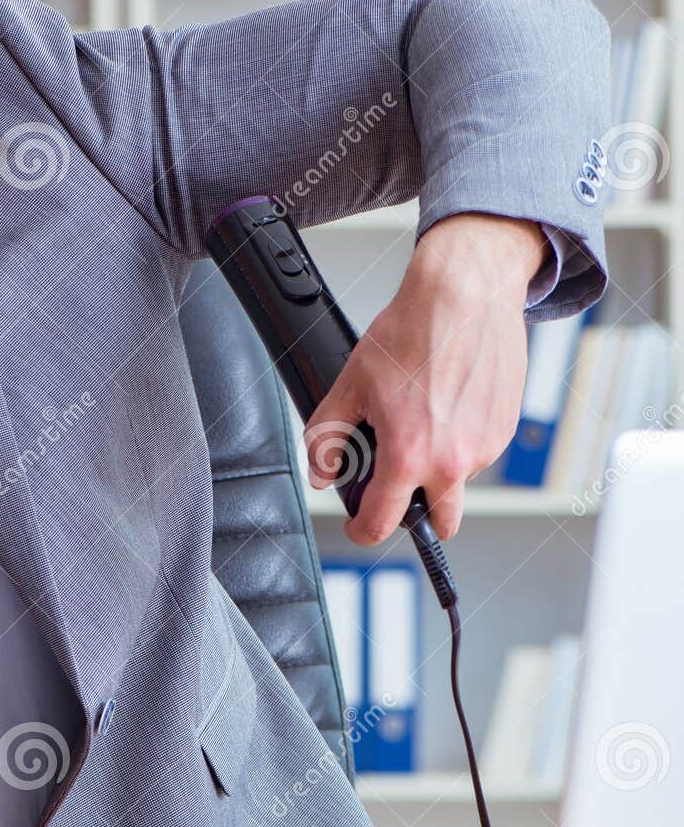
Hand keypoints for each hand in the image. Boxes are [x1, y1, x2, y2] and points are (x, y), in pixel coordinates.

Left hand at [303, 213, 546, 544]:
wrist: (466, 296)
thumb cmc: (413, 332)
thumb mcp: (351, 384)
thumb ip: (327, 436)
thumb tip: (321, 472)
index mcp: (410, 456)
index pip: (383, 522)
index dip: (362, 530)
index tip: (358, 526)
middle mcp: (454, 461)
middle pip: (438, 521)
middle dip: (415, 514)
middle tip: (394, 489)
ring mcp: (486, 447)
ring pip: (457, 480)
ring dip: (437, 467)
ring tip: (419, 418)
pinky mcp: (506, 429)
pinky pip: (478, 452)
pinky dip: (459, 441)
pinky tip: (445, 405)